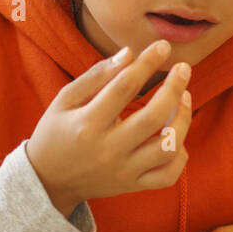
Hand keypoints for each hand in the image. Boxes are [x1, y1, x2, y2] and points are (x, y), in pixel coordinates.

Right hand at [26, 41, 191, 216]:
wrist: (48, 181)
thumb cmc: (55, 133)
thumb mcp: (65, 100)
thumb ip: (96, 76)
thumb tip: (129, 53)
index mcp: (87, 124)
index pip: (124, 87)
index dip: (147, 63)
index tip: (163, 46)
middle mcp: (108, 149)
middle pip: (153, 118)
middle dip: (174, 88)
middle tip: (183, 68)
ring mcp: (123, 170)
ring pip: (167, 148)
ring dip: (183, 119)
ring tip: (184, 97)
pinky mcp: (132, 185)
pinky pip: (167, 176)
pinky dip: (179, 155)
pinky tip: (177, 135)